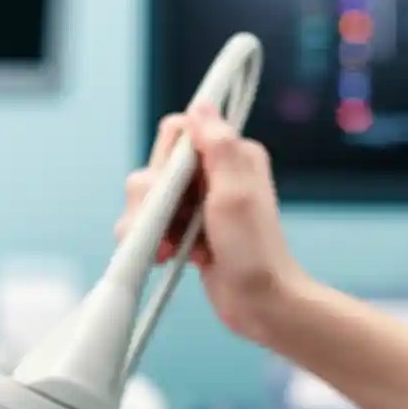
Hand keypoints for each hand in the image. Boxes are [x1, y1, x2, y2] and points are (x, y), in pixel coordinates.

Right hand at [117, 102, 307, 343]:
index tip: (176, 191)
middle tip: (172, 225)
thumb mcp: (236, 193)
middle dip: (153, 199)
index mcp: (232, 155)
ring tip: (168, 249)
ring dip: (150, 225)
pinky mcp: (187, 228)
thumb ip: (218, 146)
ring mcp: (199, 202)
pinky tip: (166, 257)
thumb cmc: (254, 254)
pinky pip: (151, 222)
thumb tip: (201, 104)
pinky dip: (152, 240)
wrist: (258, 304)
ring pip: (148, 196)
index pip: (178, 132)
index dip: (167, 162)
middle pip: (157, 165)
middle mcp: (215, 172)